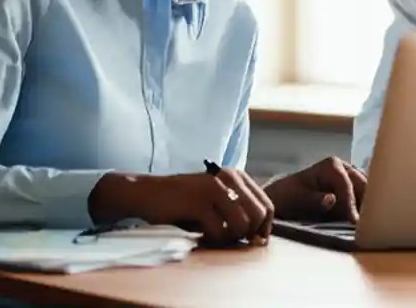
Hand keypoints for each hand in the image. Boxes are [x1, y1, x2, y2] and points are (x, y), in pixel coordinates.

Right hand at [89, 170, 273, 245]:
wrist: (148, 193)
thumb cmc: (184, 201)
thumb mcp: (216, 199)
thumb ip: (238, 211)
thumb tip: (261, 238)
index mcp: (237, 175)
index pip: (267, 205)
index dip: (264, 228)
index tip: (252, 240)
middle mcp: (229, 178)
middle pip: (259, 216)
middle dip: (248, 234)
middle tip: (229, 239)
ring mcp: (214, 189)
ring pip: (242, 225)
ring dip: (229, 238)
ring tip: (213, 236)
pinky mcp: (199, 202)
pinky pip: (220, 231)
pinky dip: (213, 240)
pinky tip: (201, 236)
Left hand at [265, 157, 366, 221]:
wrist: (285, 199)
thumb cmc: (289, 196)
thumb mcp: (298, 198)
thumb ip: (315, 200)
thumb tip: (331, 199)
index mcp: (333, 165)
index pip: (347, 184)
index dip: (352, 203)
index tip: (355, 221)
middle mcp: (346, 169)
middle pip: (363, 186)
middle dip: (366, 205)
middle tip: (367, 225)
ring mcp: (352, 180)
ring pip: (367, 194)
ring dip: (367, 209)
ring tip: (367, 226)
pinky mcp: (354, 193)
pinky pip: (364, 201)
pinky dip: (364, 212)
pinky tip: (364, 225)